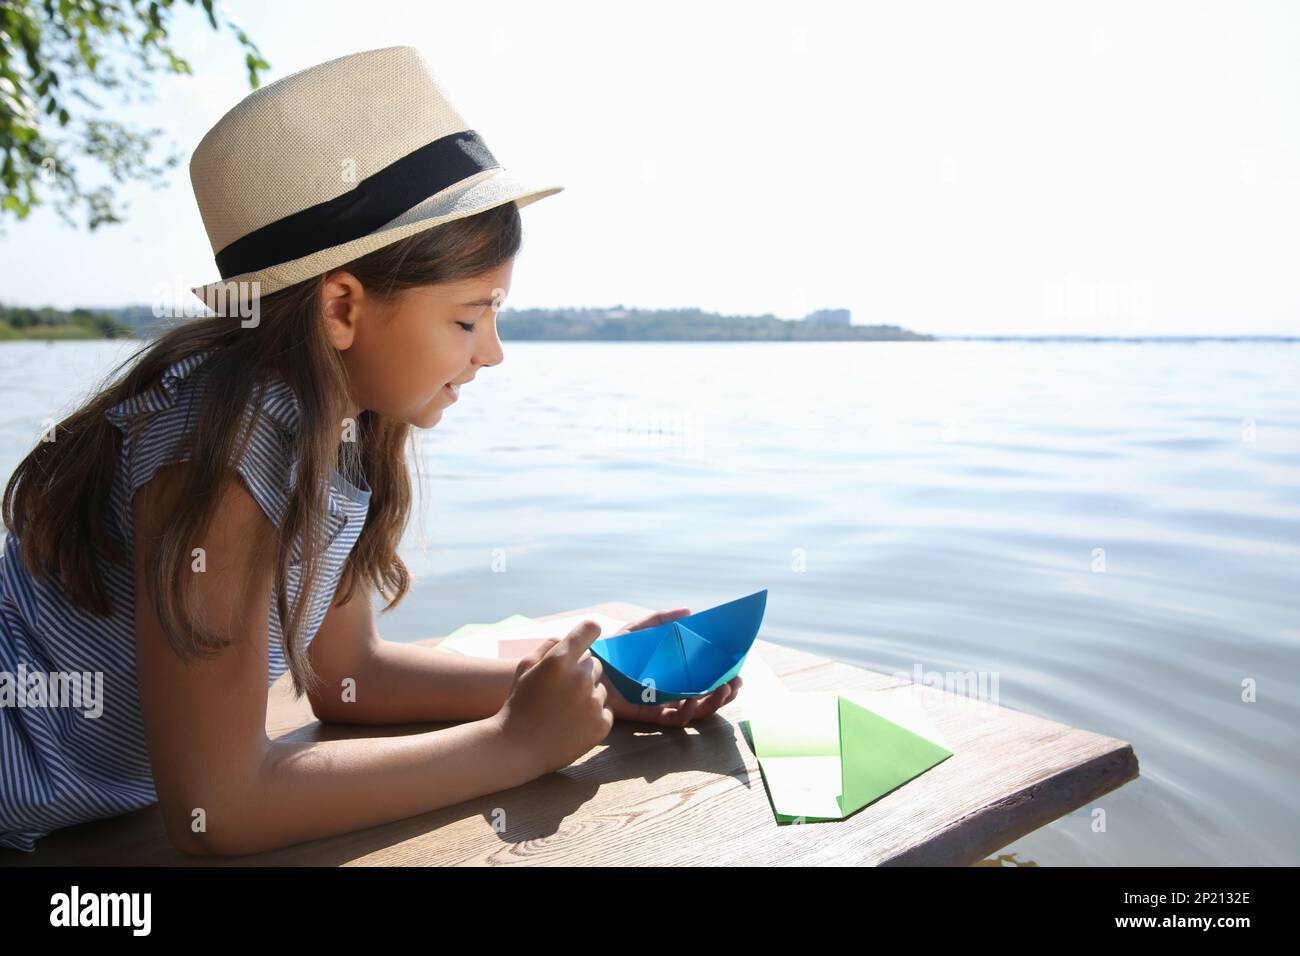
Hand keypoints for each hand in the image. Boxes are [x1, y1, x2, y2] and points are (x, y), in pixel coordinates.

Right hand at [494, 620, 612, 774]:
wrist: (517, 747)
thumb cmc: (518, 704)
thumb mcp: (524, 667)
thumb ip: (549, 646)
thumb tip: (569, 638)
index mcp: (560, 660)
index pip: (589, 629)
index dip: (588, 631)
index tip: (589, 633)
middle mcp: (580, 678)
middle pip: (594, 664)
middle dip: (580, 673)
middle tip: (561, 690)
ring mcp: (593, 702)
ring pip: (601, 689)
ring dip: (587, 695)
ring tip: (564, 711)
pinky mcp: (601, 724)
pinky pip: (605, 710)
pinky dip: (593, 716)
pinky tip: (572, 724)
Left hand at [600, 608, 742, 726]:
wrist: (588, 670)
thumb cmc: (612, 652)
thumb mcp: (637, 631)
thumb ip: (659, 620)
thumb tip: (688, 610)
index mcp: (673, 673)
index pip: (705, 678)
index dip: (723, 677)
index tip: (737, 671)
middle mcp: (672, 691)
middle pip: (706, 697)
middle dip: (725, 693)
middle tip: (735, 683)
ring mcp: (663, 704)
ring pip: (697, 710)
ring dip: (713, 702)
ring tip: (723, 689)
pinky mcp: (651, 715)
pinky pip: (675, 718)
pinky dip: (688, 710)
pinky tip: (693, 698)